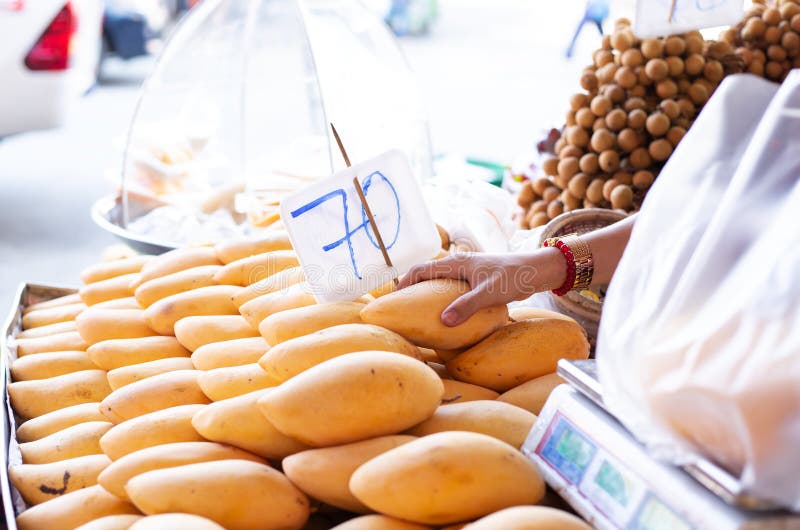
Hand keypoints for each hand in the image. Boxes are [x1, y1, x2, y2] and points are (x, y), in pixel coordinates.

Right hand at [398, 248, 565, 326]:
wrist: (537, 271)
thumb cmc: (515, 277)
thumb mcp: (490, 292)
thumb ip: (466, 306)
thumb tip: (443, 321)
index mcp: (456, 263)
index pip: (421, 270)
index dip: (404, 283)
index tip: (394, 300)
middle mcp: (458, 266)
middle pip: (426, 276)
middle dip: (411, 290)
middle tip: (402, 310)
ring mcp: (467, 274)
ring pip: (439, 284)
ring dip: (427, 296)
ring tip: (419, 315)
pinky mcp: (476, 282)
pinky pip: (452, 290)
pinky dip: (443, 301)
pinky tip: (446, 317)